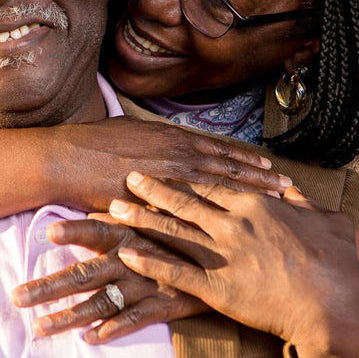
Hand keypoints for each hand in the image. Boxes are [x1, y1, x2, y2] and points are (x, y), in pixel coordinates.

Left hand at [11, 215, 208, 342]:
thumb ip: (130, 213)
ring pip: (101, 302)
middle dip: (48, 286)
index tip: (46, 232)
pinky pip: (135, 319)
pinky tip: (89, 339)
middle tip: (15, 298)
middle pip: (84, 273)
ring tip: (40, 328)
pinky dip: (113, 329)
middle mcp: (133, 257)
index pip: (96, 227)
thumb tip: (95, 209)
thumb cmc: (193, 231)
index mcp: (131, 231)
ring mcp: (149, 283)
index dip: (74, 229)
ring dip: (69, 316)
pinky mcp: (167, 304)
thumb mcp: (163, 215)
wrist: (238, 257)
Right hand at [50, 117, 291, 211]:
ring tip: (278, 204)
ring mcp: (172, 179)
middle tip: (289, 188)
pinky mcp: (160, 201)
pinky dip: (220, 218)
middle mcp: (180, 155)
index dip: (246, 160)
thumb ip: (155, 140)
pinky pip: (197, 212)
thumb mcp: (131, 130)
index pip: (220, 151)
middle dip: (260, 179)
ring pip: (222, 189)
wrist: (69, 159)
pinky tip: (238, 227)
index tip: (269, 167)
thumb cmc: (94, 143)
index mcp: (174, 138)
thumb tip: (164, 140)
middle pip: (231, 170)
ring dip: (252, 195)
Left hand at [108, 173, 358, 357]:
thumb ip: (304, 203)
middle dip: (152, 189)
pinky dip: (148, 264)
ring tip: (112, 210)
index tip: (165, 168)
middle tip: (128, 177)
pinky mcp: (216, 289)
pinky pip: (174, 273)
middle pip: (183, 203)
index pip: (210, 186)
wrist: (332, 305)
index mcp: (255, 206)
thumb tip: (294, 190)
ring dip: (140, 220)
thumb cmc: (336, 264)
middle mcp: (232, 225)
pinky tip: (126, 257)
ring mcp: (222, 257)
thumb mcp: (327, 221)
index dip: (183, 177)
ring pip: (171, 232)